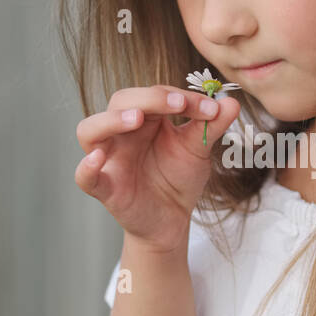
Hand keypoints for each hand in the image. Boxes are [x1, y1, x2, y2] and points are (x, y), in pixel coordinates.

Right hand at [74, 84, 240, 252]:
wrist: (173, 220)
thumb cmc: (179, 178)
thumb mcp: (198, 150)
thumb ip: (211, 126)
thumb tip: (231, 101)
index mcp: (145, 118)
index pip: (155, 95)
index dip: (181, 96)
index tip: (210, 107)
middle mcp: (121, 133)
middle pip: (121, 102)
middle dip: (149, 99)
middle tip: (179, 103)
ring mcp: (109, 159)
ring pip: (90, 130)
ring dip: (111, 121)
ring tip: (136, 119)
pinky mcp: (104, 187)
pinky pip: (84, 177)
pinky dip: (86, 167)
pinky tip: (97, 159)